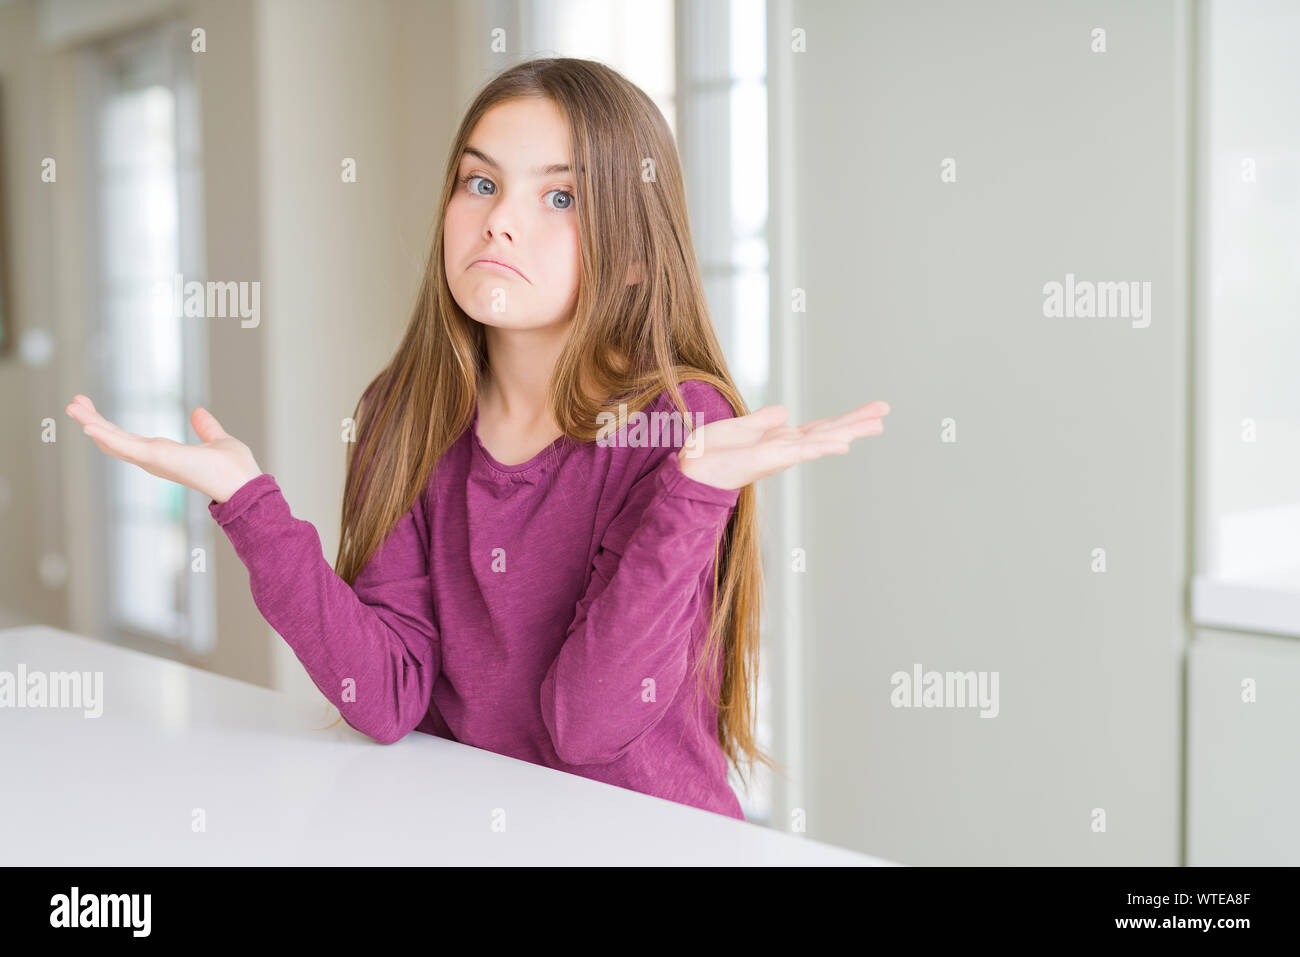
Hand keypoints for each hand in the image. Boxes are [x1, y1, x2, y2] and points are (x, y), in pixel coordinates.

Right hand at [65, 395, 263, 503]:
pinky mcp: (158, 457)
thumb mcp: (217, 440)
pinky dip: (107, 436)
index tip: (91, 407)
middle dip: (93, 420)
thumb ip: (207, 428)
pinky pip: (126, 446)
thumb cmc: (234, 469)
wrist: (244, 483)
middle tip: (73, 402)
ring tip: (71, 407)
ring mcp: (153, 459)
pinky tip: (88, 426)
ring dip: (92, 423)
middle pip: (114, 439)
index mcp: (164, 453)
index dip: (108, 425)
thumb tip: (198, 413)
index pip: (128, 438)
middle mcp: (154, 458)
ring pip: (114, 441)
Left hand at [678, 401, 888, 490]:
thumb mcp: (740, 428)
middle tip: (885, 412)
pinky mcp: (770, 458)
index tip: (871, 412)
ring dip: (848, 432)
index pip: (819, 428)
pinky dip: (823, 446)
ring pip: (822, 441)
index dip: (845, 420)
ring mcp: (781, 455)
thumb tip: (785, 411)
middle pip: (828, 433)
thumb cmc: (710, 454)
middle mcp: (785, 449)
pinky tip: (843, 443)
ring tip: (876, 424)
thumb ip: (763, 421)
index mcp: (781, 441)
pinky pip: (802, 450)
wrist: (690, 470)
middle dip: (857, 423)